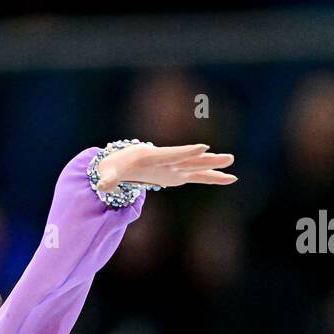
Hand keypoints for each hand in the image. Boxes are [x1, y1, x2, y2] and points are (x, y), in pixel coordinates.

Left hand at [95, 143, 235, 191]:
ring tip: (232, 167)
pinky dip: (212, 178)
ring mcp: (174, 168)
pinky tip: (229, 179)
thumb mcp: (109, 172)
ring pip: (197, 167)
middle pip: (191, 159)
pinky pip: (197, 177)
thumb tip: (100, 186)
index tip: (203, 147)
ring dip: (214, 167)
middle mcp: (167, 161)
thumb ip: (106, 179)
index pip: (173, 153)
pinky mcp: (177, 175)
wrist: (121, 162)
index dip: (187, 151)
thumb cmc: (114, 166)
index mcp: (153, 157)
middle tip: (227, 158)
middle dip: (208, 159)